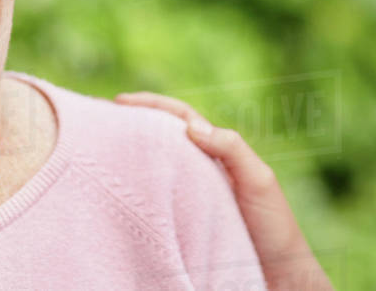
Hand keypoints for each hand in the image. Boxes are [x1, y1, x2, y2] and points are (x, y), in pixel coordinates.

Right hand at [115, 91, 334, 290]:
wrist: (280, 278)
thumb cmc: (274, 227)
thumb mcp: (259, 179)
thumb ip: (231, 147)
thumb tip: (190, 126)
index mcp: (216, 155)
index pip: (180, 118)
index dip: (151, 105)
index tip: (118, 101)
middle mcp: (199, 173)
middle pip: (160, 140)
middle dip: (130, 127)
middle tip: (96, 121)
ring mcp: (189, 201)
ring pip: (153, 172)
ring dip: (127, 160)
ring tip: (95, 154)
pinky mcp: (181, 229)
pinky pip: (153, 207)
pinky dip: (134, 197)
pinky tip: (114, 198)